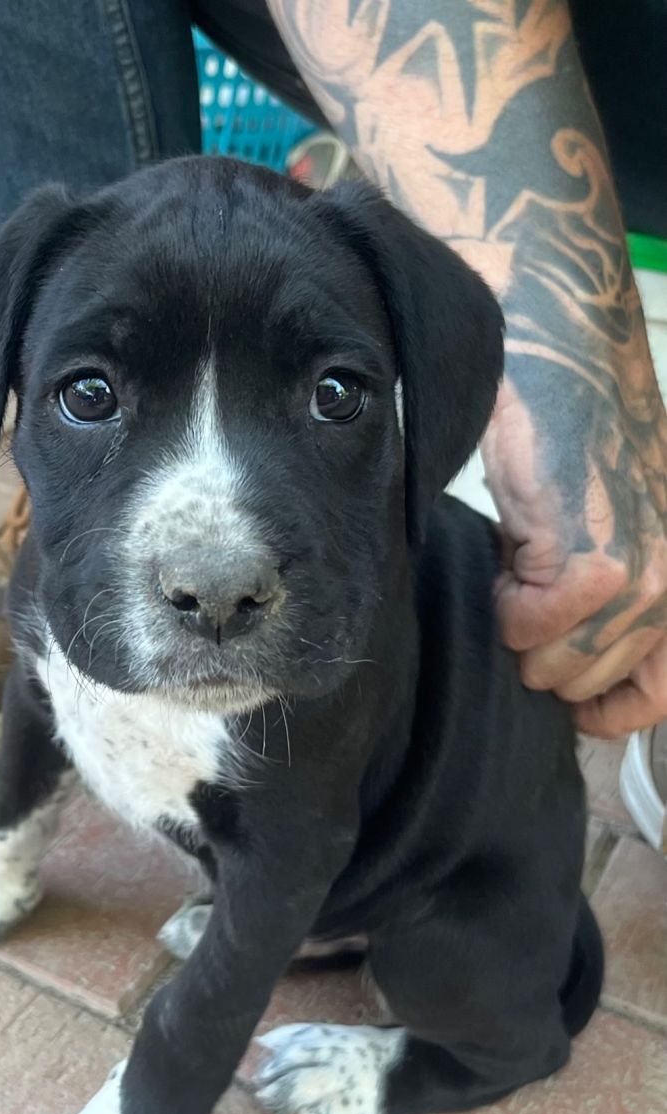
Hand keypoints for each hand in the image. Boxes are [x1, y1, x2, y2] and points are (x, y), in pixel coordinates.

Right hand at [483, 366, 666, 737]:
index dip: (607, 711)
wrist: (565, 362)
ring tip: (521, 567)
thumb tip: (573, 667)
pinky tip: (511, 554)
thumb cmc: (585, 434)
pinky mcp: (586, 565)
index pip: (660, 693)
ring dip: (518, 624)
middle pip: (586, 684)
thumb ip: (620, 597)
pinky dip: (503, 600)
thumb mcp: (628, 525)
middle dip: (544, 652)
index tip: (571, 702)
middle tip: (530, 592)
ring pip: (550, 664)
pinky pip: (521, 628)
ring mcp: (636, 581)